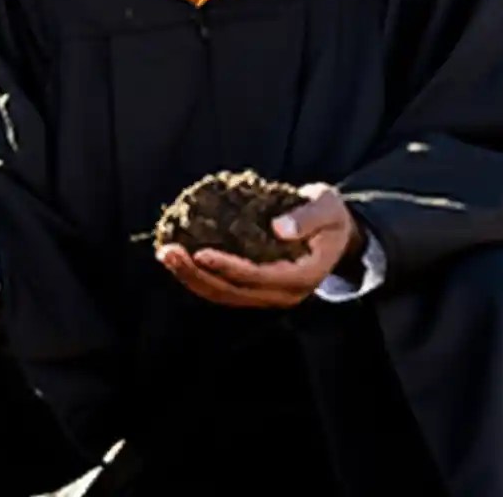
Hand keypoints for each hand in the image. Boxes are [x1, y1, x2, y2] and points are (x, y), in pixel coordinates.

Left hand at [156, 183, 364, 308]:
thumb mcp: (327, 207)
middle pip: (234, 291)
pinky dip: (199, 276)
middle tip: (169, 253)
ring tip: (166, 255)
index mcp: (303, 275)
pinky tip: (177, 258)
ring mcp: (269, 295)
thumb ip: (307, 216)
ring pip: (224, 295)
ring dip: (191, 278)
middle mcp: (285, 294)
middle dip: (197, 275)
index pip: (260, 276)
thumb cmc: (330, 216)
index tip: (200, 252)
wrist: (337, 235)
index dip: (229, 267)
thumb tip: (278, 228)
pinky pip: (224, 289)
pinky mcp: (257, 290)